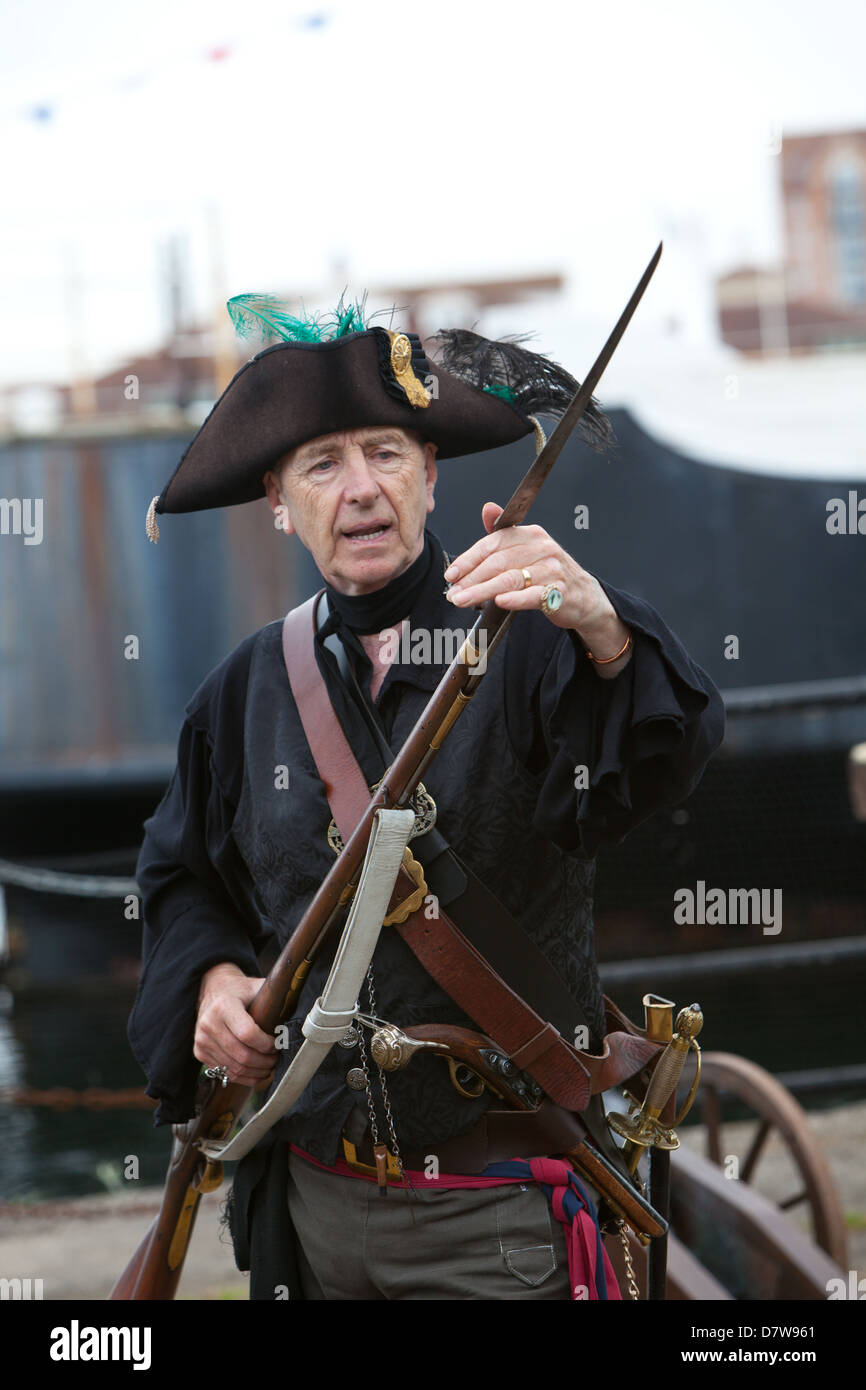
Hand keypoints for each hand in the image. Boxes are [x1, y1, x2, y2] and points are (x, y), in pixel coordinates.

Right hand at [194, 962, 277, 1088]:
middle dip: (265, 1062)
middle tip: (277, 1059)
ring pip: (234, 1068)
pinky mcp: (200, 1052)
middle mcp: (209, 1023)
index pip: (248, 1034)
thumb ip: (277, 998)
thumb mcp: (258, 986)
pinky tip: (257, 1071)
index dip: (267, 1044)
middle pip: (242, 1055)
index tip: (278, 1043)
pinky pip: (225, 1072)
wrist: (212, 988)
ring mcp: (202, 1040)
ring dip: (256, 1072)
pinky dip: (244, 1076)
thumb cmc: (241, 990)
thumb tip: (307, 1013)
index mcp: (224, 1005)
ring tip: (269, 1066)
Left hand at [444, 503, 632, 676]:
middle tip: (453, 593)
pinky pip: (533, 595)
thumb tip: (488, 508)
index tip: (451, 574)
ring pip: (510, 579)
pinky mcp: (559, 592)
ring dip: (482, 591)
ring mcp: (552, 569)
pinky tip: (499, 602)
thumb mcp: (527, 549)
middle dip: (471, 579)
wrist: (583, 596)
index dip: (469, 559)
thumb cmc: (548, 573)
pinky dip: (515, 599)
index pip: (493, 543)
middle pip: (498, 562)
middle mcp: (542, 548)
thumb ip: (503, 534)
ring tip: (463, 600)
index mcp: (531, 534)